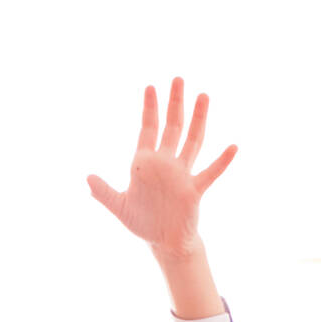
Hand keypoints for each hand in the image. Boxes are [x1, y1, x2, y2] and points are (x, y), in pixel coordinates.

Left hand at [87, 77, 236, 259]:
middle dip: (174, 103)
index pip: (148, 129)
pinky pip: (210, 173)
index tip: (151, 87)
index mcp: (146, 163)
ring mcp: (182, 175)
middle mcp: (166, 163)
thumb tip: (87, 180)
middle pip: (172, 127)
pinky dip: (221, 162)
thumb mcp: (119, 207)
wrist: (164, 243)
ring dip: (198, 119)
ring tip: (204, 96)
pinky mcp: (194, 190)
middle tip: (178, 78)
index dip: (149, 109)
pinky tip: (233, 147)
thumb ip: (104, 193)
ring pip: (192, 141)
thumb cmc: (143, 223)